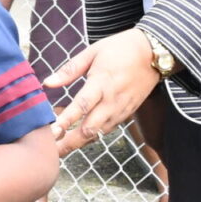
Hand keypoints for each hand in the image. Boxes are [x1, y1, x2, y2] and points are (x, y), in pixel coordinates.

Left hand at [45, 28, 161, 157]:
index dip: (66, 120)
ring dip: (80, 143)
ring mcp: (121, 109)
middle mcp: (112, 100)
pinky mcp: (127, 113)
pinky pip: (108, 129)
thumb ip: (69, 70)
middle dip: (70, 142)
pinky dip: (93, 136)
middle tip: (50, 152)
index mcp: (102, 82)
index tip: (51, 132)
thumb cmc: (120, 49)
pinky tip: (79, 139)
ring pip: (99, 134)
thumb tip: (47, 83)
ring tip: (60, 150)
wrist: (154, 53)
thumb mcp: (93, 52)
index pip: (82, 106)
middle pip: (90, 129)